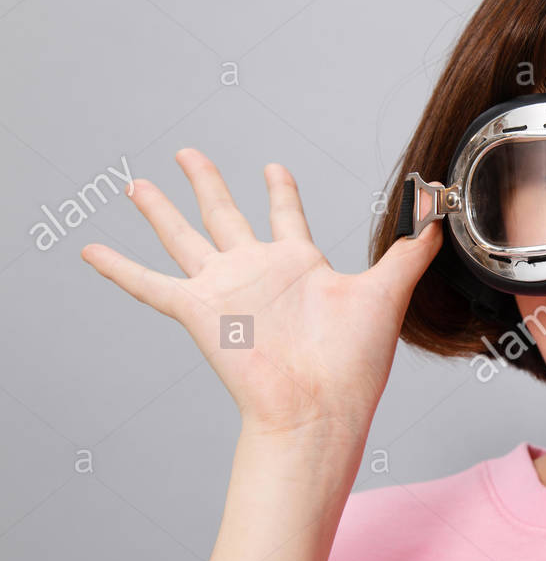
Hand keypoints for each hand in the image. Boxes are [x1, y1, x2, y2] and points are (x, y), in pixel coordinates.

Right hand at [81, 149, 440, 438]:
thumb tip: (441, 216)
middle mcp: (258, 272)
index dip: (278, 190)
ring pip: (183, 237)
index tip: (272, 167)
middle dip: (208, 183)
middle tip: (188, 153)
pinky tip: (89, 249)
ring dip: (159, 211)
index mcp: (299, 264)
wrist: (322, 407)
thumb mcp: (388, 292)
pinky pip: (148, 284)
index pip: (286, 215)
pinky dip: (118, 268)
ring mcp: (225, 290)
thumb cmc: (355, 362)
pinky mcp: (198, 311)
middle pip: (224, 214)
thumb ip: (411, 252)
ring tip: (136, 184)